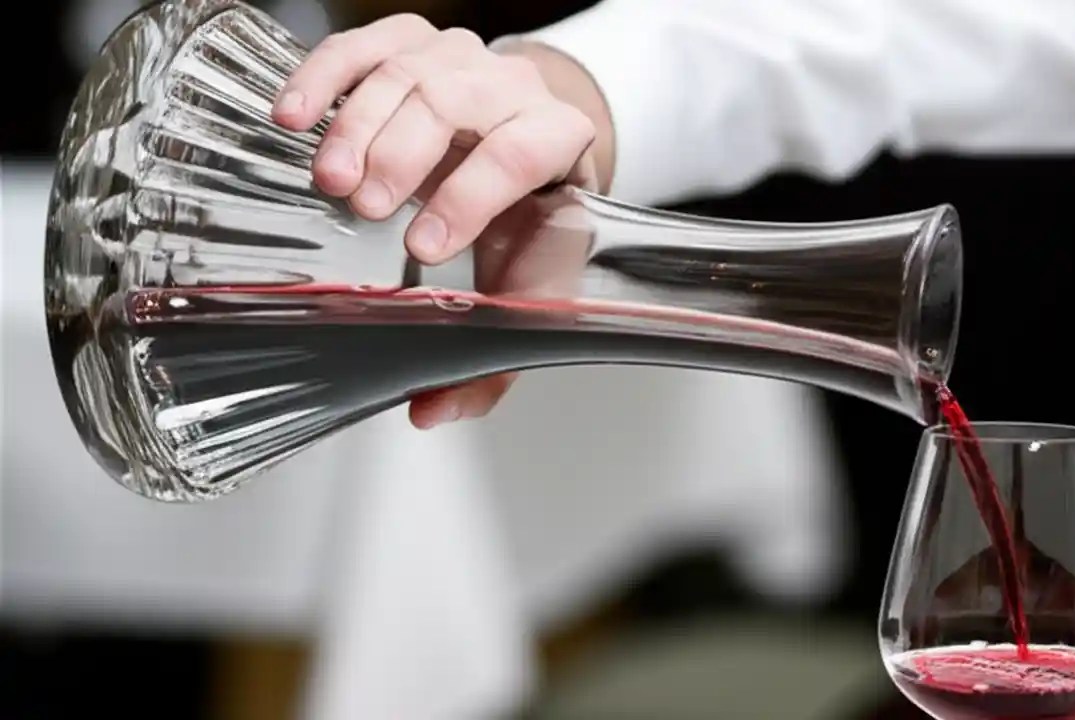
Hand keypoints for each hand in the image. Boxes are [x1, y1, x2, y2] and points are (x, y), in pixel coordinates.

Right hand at [271, 14, 612, 428]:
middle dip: (404, 153)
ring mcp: (459, 58)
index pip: (519, 153)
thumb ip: (491, 357)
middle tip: (363, 205)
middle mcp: (510, 90)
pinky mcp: (411, 43)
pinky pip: (366, 42)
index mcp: (556, 141)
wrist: (536, 144)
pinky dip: (325, 73)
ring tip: (327, 177)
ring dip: (359, 123)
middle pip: (453, 102)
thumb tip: (431, 410)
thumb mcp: (528, 288)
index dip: (469, 197)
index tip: (421, 248)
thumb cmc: (531, 223)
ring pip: (406, 69)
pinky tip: (294, 115)